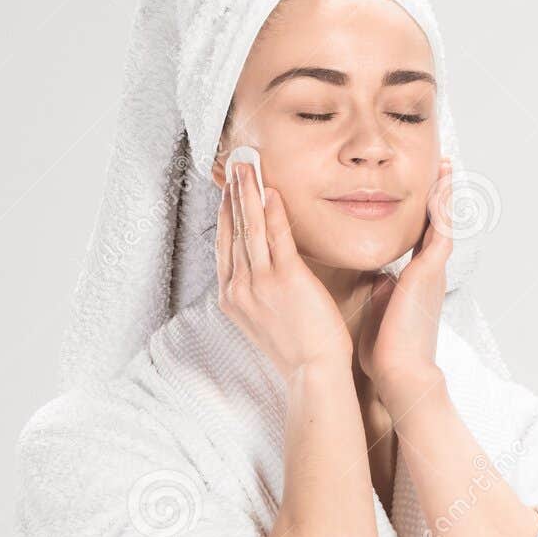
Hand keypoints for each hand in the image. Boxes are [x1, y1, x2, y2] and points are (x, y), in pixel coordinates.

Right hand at [216, 161, 352, 381]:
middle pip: (233, 230)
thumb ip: (260, 290)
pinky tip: (271, 191)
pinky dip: (272, 211)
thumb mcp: (266, 318)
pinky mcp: (285, 280)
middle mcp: (239, 287)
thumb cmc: (298, 348)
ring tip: (249, 166)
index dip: (226, 213)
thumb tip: (266, 267)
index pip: (225, 245)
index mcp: (232, 297)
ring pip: (250, 228)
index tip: (229, 190)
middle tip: (236, 164)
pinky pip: (276, 237)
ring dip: (248, 192)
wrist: (312, 372)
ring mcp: (259, 283)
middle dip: (233, 194)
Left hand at [356, 157, 452, 406]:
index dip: (424, 214)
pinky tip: (440, 186)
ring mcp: (431, 272)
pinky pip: (439, 231)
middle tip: (442, 167)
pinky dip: (441, 208)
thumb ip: (381, 293)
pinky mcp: (428, 272)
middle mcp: (428, 273)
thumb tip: (377, 279)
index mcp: (416, 281)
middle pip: (436, 224)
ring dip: (443, 194)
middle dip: (440, 195)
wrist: (399, 372)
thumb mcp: (381, 312)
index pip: (421, 239)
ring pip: (441, 222)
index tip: (424, 192)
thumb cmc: (387, 352)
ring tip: (445, 166)